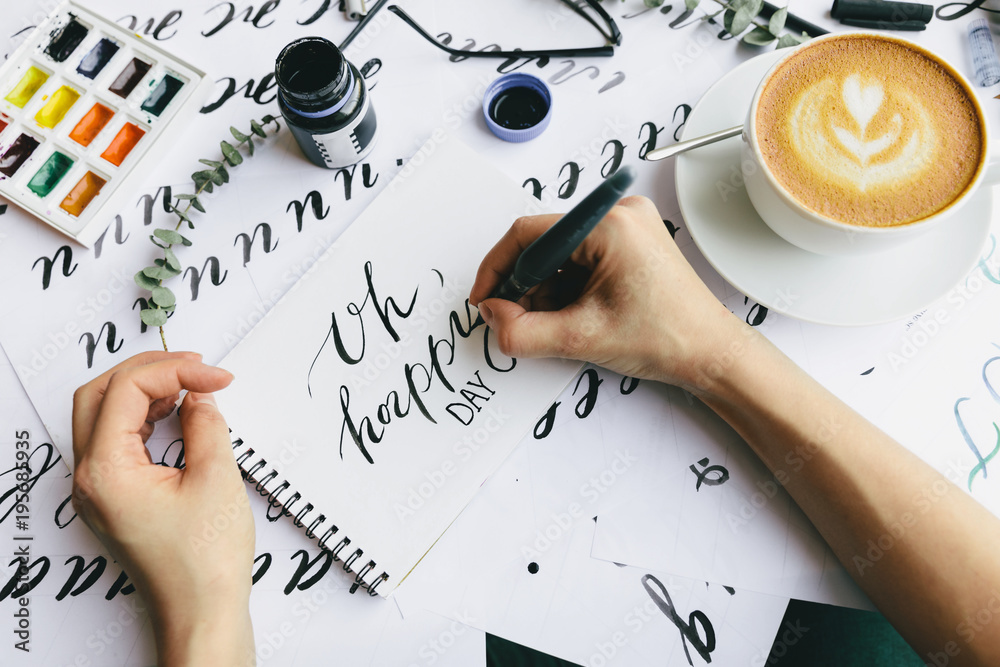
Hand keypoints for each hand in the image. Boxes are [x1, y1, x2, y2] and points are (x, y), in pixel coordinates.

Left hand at [72, 351, 254, 665]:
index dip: (175, 372)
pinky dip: (145, 418)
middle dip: (148, 370)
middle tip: (194, 366)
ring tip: (190, 386)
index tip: (216, 376)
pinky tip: (178, 416)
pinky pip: (118, 441)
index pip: (127, 391)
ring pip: (104, 415)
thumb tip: (200, 397)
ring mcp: (100, 490)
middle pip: (100, 395)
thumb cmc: (204, 564)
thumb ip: (205, 425)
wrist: (202, 613)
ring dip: (144, 392)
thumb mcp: (216, 479)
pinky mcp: (116, 498)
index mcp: (107, 471)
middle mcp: (92, 479)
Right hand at [470, 195, 743, 389]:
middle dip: (524, 285)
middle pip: (544, 243)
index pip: (529, 233)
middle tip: (515, 320)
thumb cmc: (665, 339)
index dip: (498, 269)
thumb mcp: (581, 338)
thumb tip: (491, 315)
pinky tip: (573, 316)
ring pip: (560, 255)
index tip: (486, 300)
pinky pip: (581, 259)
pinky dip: (566, 288)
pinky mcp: (630, 244)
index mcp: (610, 224)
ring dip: (546, 291)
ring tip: (555, 325)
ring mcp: (628, 227)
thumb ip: (523, 330)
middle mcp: (620, 214)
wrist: (710, 354)